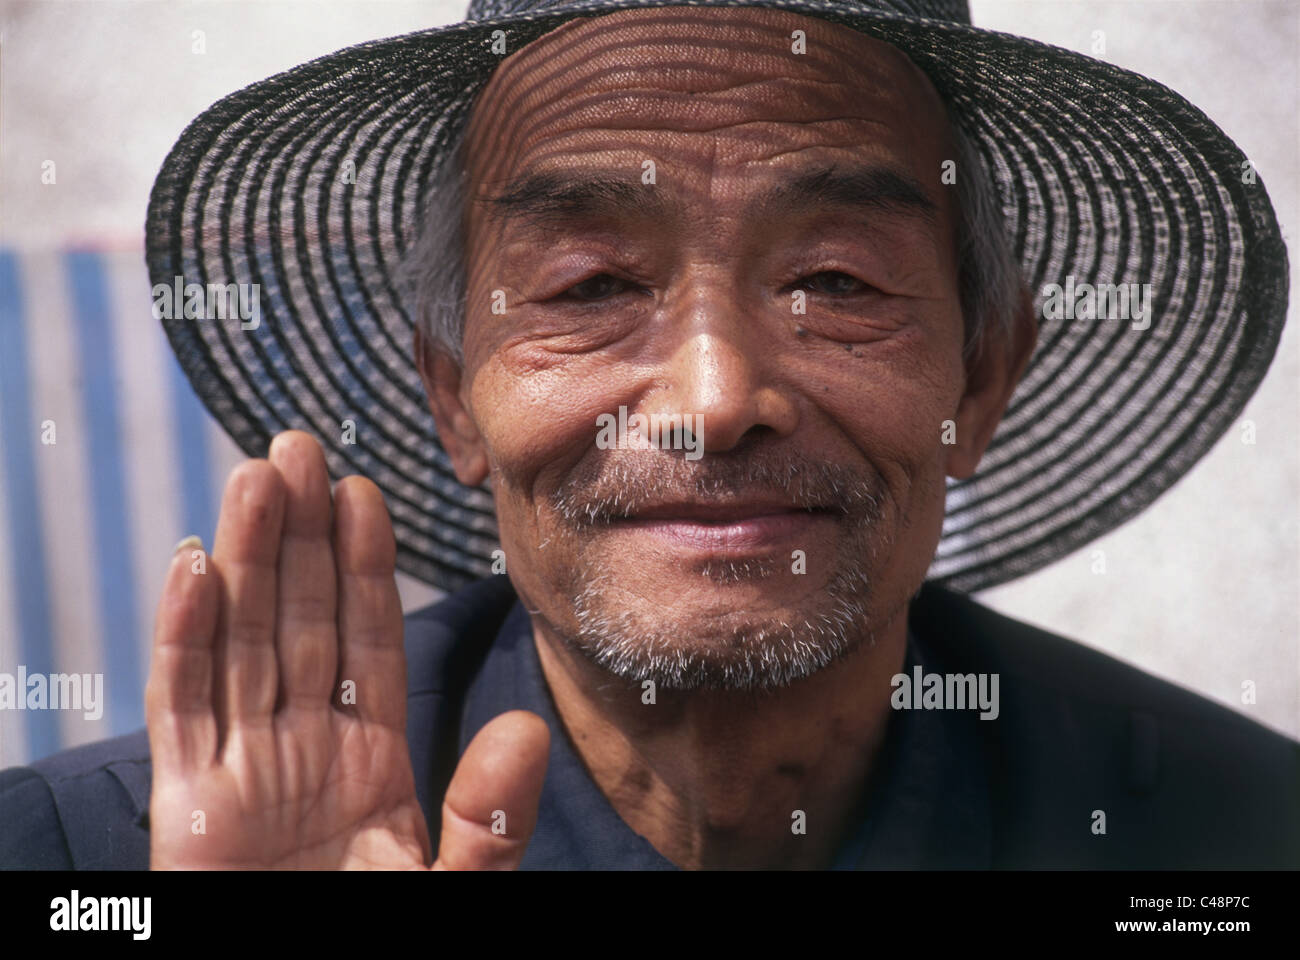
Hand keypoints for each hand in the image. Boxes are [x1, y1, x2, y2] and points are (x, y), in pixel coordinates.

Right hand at [145, 430, 548, 868]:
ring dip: (244, 560)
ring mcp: (242, 773)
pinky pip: (184, 710)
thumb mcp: (450, 886)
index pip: (368, 640)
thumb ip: (488, 817)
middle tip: (298, 447)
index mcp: (371, 760)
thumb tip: (532, 731)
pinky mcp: (187, 812)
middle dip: (300, 536)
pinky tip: (192, 568)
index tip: (365, 494)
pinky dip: (183, 641)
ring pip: (241, 643)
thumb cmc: (377, 945)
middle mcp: (304, 750)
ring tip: (255, 477)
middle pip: (300, 621)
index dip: (366, 567)